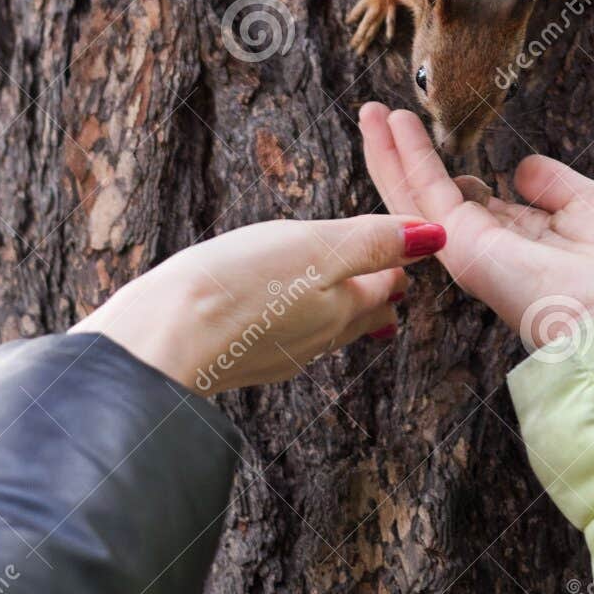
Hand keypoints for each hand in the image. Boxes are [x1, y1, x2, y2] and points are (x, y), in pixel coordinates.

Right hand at [70, 213, 445, 392]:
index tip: (412, 240)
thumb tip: (436, 235)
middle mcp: (319, 339)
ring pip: (325, 327)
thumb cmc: (235, 289)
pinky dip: (297, 318)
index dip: (401, 258)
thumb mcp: (312, 247)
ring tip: (349, 290)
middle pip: (362, 312)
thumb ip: (373, 241)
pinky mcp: (242, 359)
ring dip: (341, 306)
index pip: (388, 283)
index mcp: (343, 308)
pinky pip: (286, 336)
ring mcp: (279, 354)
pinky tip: (282, 311)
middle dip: (378, 289)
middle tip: (393, 272)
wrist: (157, 346)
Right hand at [360, 104, 593, 351]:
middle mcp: (493, 247)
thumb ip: (558, 184)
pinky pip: (425, 194)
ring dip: (391, 152)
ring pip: (416, 196)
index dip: (452, 169)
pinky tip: (392, 126)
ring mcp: (473, 250)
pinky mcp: (462, 247)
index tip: (431, 137)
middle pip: (434, 196)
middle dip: (404, 156)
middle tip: (378, 116)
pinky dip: (405, 157)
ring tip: (369, 112)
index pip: (476, 201)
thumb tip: (522, 169)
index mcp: (526, 241)